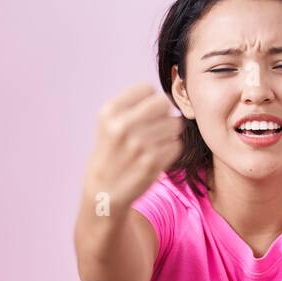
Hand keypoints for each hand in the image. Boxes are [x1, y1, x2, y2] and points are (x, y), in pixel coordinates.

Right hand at [84, 83, 184, 213]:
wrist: (104, 191)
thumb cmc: (111, 152)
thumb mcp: (108, 123)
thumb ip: (132, 105)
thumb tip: (166, 98)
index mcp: (110, 112)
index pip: (147, 89)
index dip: (150, 100)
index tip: (145, 113)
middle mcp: (123, 126)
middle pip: (164, 103)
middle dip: (164, 113)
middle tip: (157, 126)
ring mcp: (139, 145)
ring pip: (175, 124)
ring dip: (170, 132)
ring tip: (156, 143)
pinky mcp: (152, 163)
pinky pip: (177, 145)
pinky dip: (171, 150)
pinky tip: (158, 156)